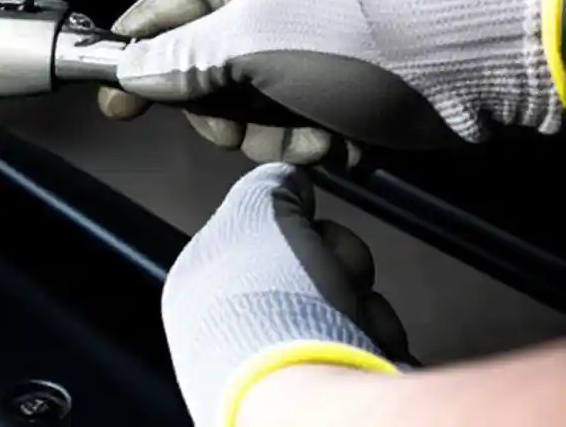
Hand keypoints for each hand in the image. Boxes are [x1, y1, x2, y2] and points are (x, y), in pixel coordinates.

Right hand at [98, 0, 563, 163]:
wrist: (465, 67)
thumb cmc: (350, 44)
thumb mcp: (250, 43)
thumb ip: (179, 58)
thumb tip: (128, 71)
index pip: (155, 17)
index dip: (131, 62)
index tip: (116, 109)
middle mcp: (259, 12)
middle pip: (196, 79)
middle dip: (220, 116)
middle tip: (241, 129)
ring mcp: (295, 53)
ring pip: (243, 114)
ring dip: (273, 138)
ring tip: (316, 135)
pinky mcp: (330, 91)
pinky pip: (289, 129)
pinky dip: (310, 143)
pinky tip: (342, 140)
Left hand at [162, 163, 412, 425]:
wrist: (310, 397)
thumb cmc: (272, 302)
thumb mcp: (258, 209)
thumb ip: (270, 183)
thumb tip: (289, 180)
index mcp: (199, 289)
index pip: (257, 232)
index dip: (293, 221)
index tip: (304, 222)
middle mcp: (233, 329)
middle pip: (308, 265)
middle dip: (338, 262)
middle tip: (333, 276)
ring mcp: (279, 365)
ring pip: (345, 301)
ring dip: (362, 301)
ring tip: (350, 321)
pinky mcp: (327, 389)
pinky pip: (368, 342)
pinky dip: (379, 337)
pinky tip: (371, 349)